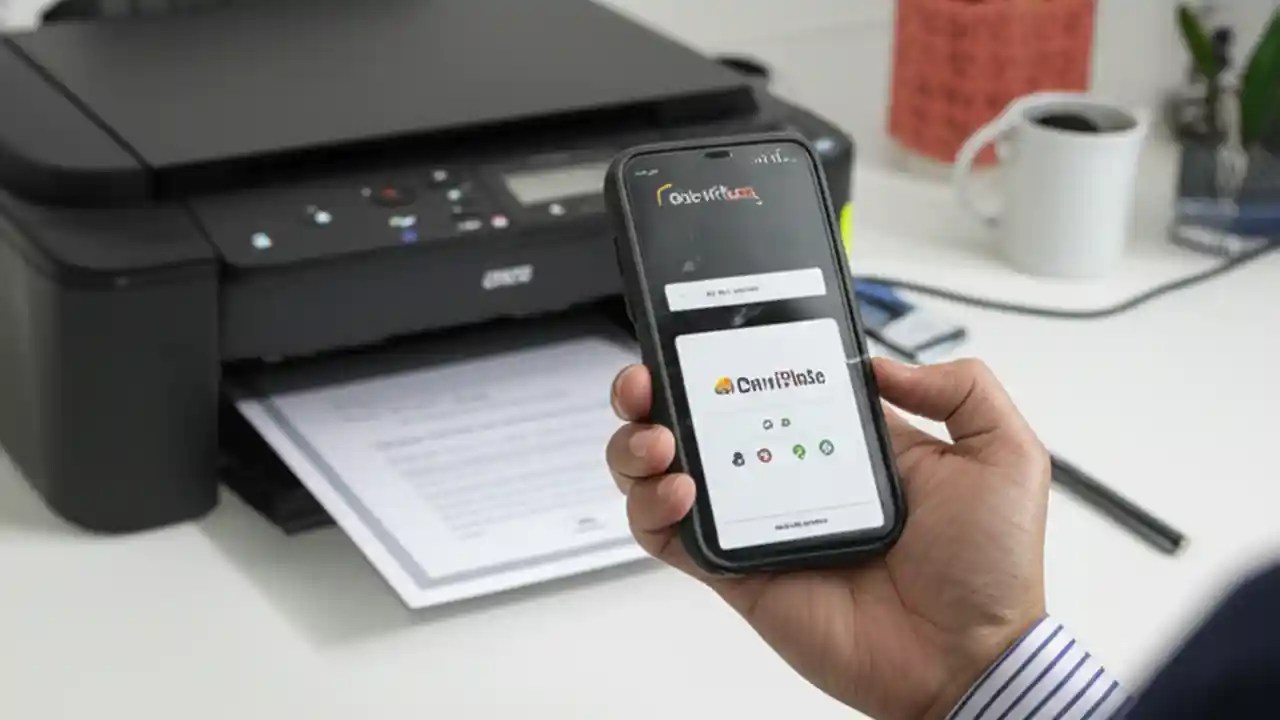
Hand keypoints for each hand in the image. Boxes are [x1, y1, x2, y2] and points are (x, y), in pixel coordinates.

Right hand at [606, 357, 1050, 719]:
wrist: (970, 657)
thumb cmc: (991, 567)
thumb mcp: (1004, 453)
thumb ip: (960, 388)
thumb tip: (881, 363)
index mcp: (840, 443)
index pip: (764, 384)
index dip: (723, 358)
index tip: (698, 336)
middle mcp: (788, 475)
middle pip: (697, 421)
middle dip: (655, 392)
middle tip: (646, 383)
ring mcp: (757, 523)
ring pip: (666, 475)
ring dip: (638, 448)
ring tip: (656, 440)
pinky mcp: (737, 572)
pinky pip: (671, 540)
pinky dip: (650, 512)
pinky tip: (676, 492)